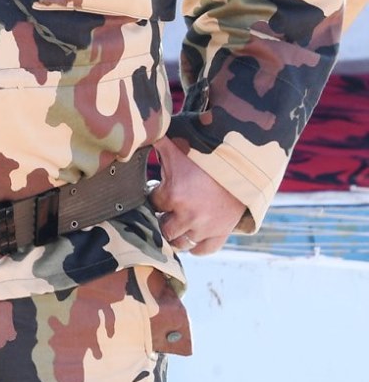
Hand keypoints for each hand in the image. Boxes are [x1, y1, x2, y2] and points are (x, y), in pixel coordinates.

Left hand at [150, 139, 245, 256]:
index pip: (152, 204)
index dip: (153, 196)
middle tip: (167, 209)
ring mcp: (205, 227)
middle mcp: (188, 215)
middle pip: (163, 229)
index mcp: (173, 194)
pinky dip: (195, 246)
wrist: (246, 164)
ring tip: (177, 223)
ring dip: (176, 234)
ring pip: (180, 242)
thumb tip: (136, 131)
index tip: (159, 190)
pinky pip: (203, 250)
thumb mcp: (177, 146)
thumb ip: (155, 141)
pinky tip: (191, 236)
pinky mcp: (222, 232)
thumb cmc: (208, 154)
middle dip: (162, 219)